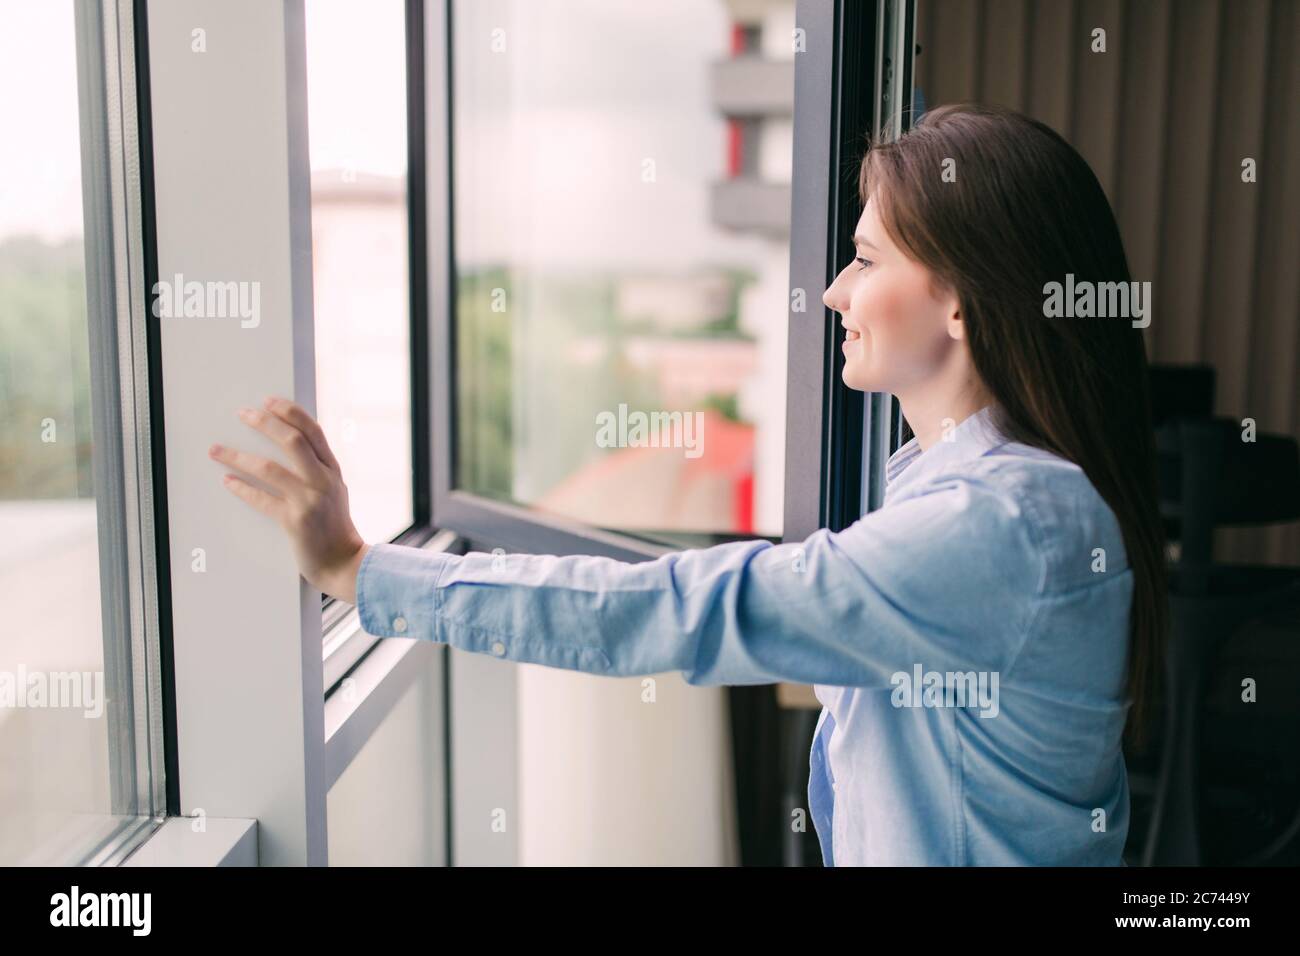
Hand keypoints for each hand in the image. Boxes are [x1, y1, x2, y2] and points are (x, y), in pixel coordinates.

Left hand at [209, 396, 368, 603]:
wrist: (345, 563)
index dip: (290, 412)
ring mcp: (310, 501)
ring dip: (238, 457)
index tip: (268, 401)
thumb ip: (317, 468)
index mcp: (333, 470)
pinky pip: (262, 500)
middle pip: (292, 441)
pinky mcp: (295, 522)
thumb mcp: (334, 491)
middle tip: (242, 414)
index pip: (312, 431)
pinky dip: (242, 489)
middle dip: (264, 423)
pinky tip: (228, 481)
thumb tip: (290, 443)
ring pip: (270, 468)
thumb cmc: (335, 527)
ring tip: (217, 450)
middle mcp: (323, 481)